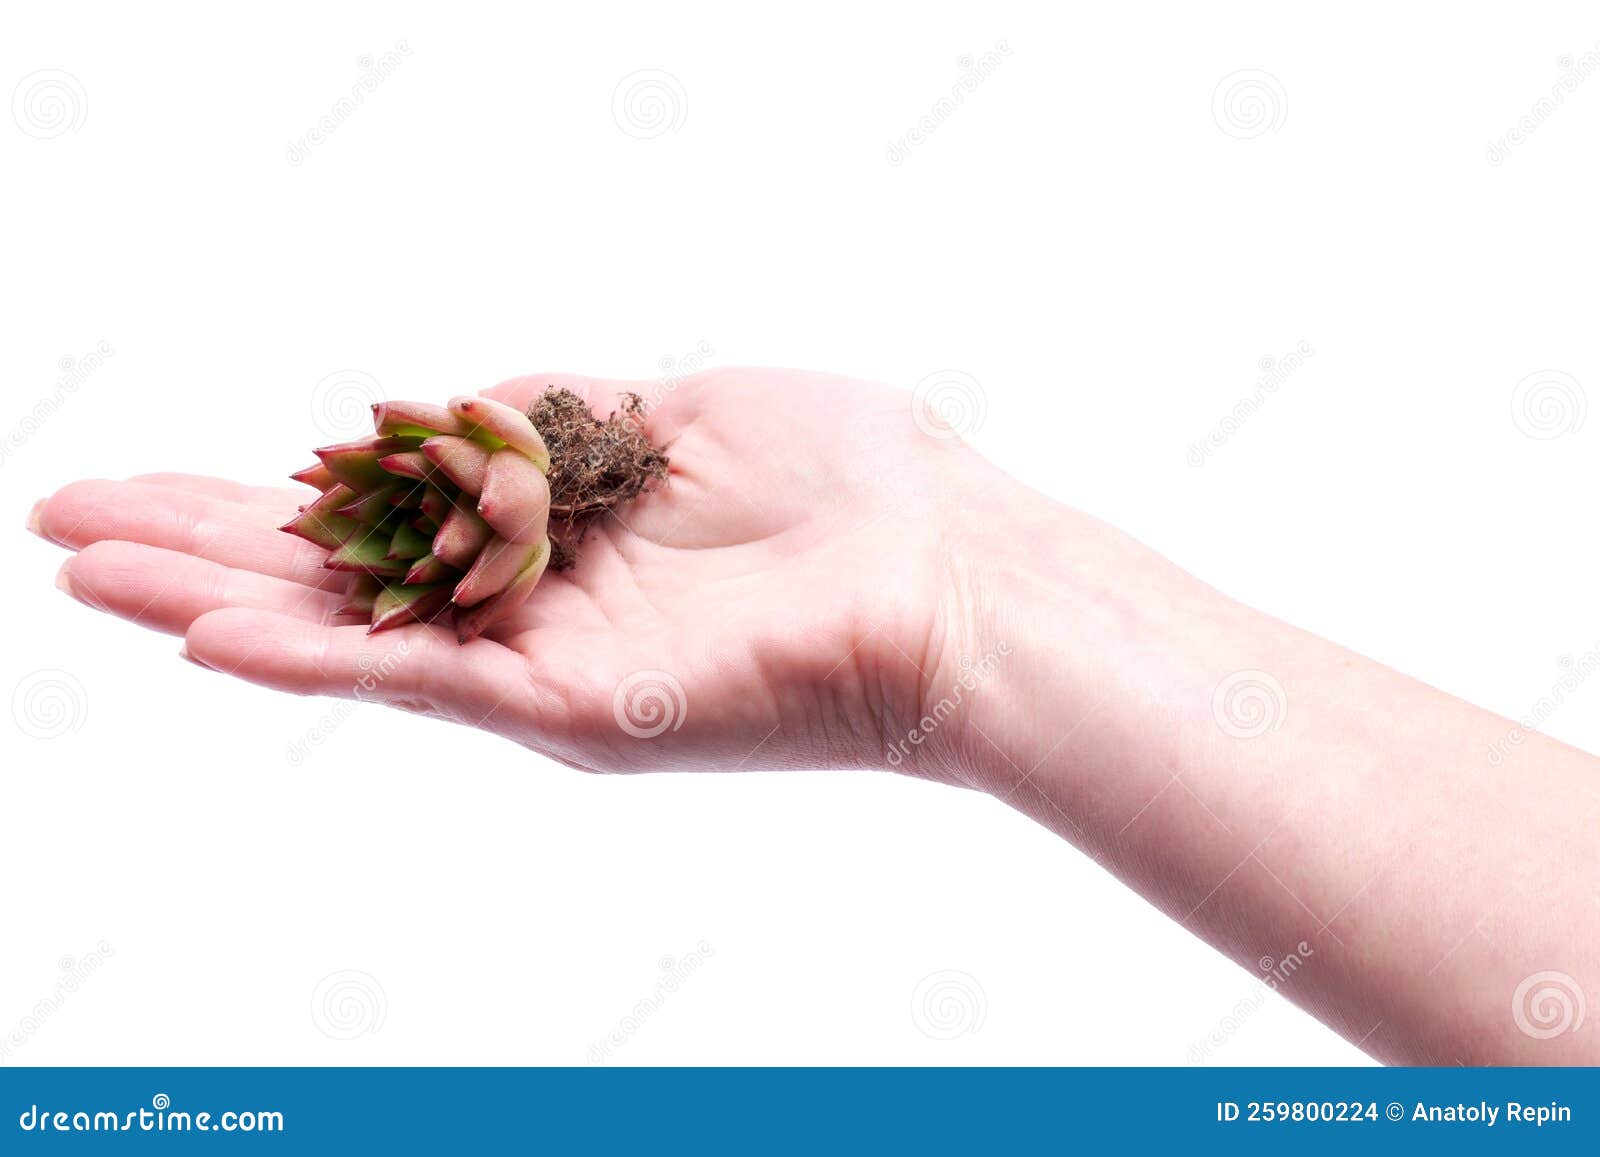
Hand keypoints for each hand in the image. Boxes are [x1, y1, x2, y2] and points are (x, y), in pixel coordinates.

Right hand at [29, 368, 1014, 776]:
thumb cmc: (857, 484)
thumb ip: (558, 416)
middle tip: (67, 522)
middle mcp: (543, 613)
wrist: (959, 575)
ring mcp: (554, 666)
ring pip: (355, 636)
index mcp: (565, 540)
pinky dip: (318, 657)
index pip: (392, 514)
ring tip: (87, 566)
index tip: (189, 469)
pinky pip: (429, 681)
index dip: (284, 491)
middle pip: (345, 578)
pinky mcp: (582, 707)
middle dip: (204, 543)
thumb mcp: (679, 408)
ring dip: (213, 598)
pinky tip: (208, 628)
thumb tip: (454, 409)